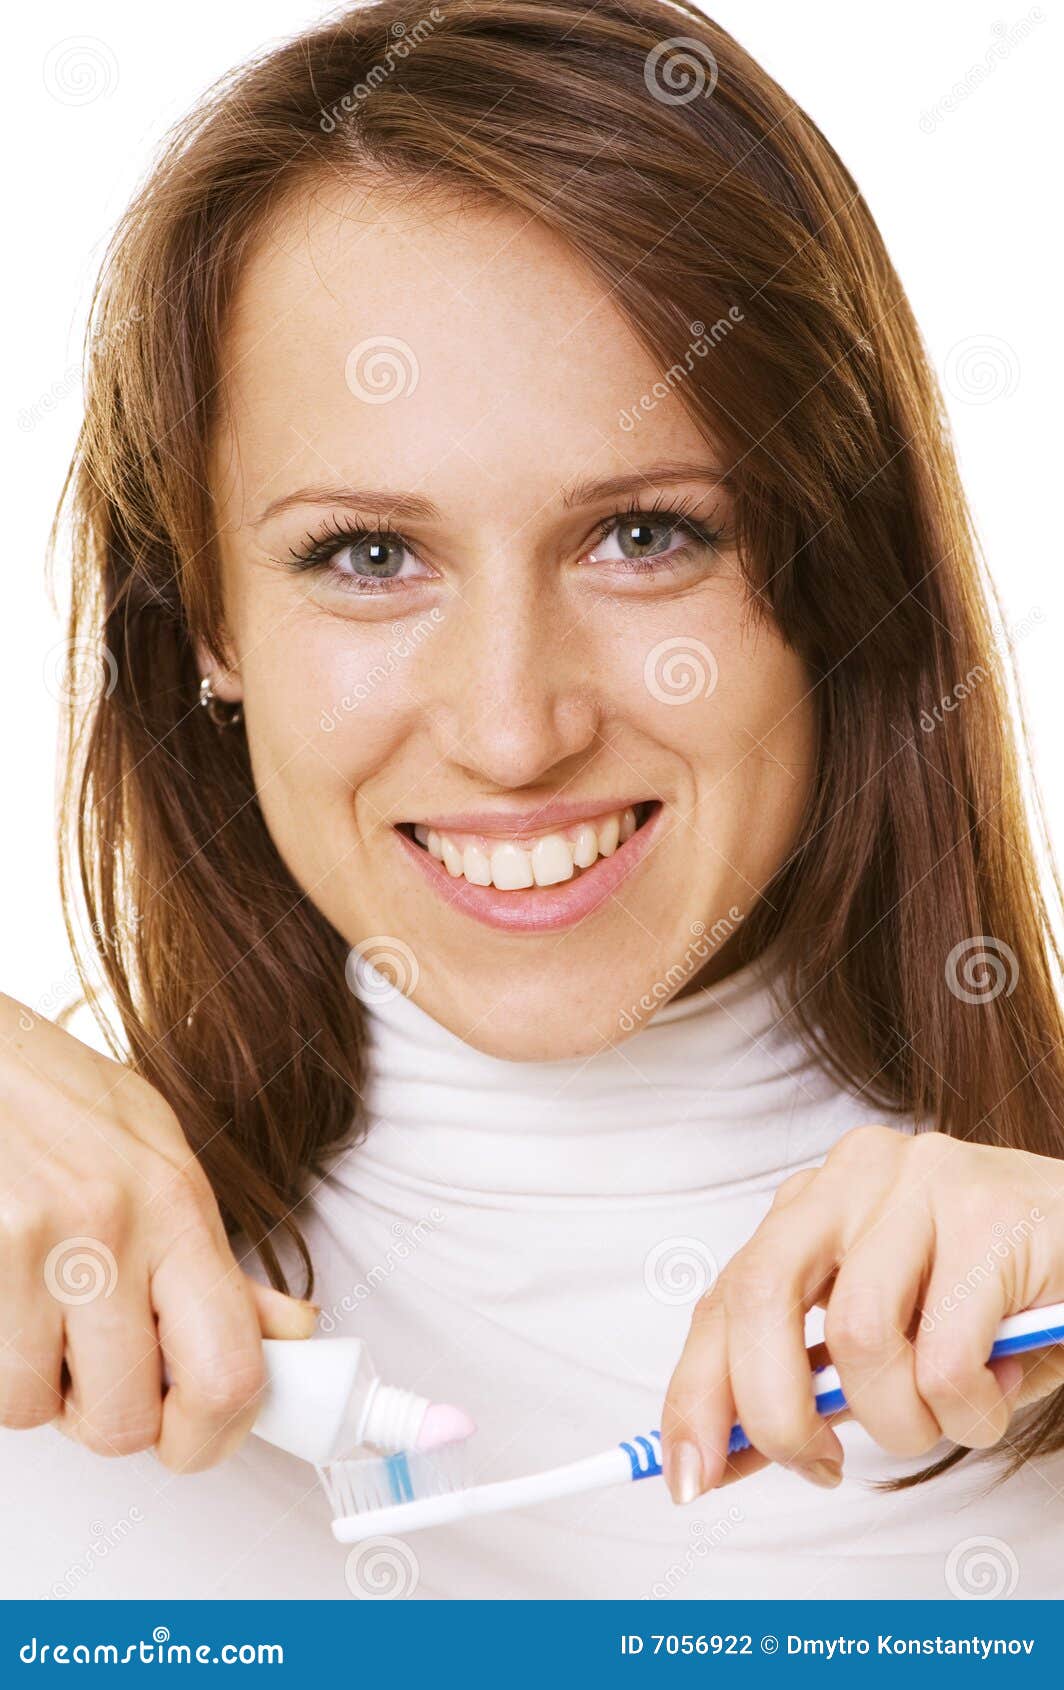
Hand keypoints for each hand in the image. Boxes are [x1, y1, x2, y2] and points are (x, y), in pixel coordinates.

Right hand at [0, 992, 317, 1470]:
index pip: (230, 1371)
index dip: (214, 1435)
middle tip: (107, 1370)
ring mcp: (29, 1247)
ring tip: (46, 1319)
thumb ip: (216, 1259)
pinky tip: (11, 1305)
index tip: (202, 1435)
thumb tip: (286, 1333)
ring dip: (43, 1388)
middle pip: (127, 1419)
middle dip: (114, 1416)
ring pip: (39, 1410)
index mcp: (178, 1206)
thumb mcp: (159, 1157)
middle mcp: (110, 1228)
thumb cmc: (58, 1098)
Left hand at [660, 1125, 1063, 1500]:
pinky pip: (945, 1358)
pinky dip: (966, 1410)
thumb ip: (815, 1380)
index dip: (697, 1391)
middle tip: (818, 1468)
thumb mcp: (893, 1337)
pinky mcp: (991, 1213)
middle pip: (760, 1294)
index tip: (687, 1472)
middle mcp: (856, 1175)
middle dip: (774, 1411)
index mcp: (817, 1201)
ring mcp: (923, 1182)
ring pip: (858, 1337)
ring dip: (900, 1420)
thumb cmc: (999, 1300)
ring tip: (946, 1417)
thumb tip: (726, 1450)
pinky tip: (998, 1390)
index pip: (726, 1294)